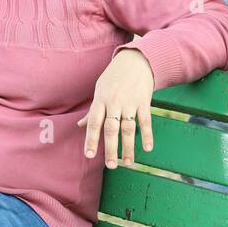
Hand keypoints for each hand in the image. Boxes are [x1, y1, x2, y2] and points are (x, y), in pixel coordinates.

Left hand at [77, 49, 154, 168]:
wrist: (136, 60)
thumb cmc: (114, 77)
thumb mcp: (100, 90)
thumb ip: (93, 111)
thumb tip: (80, 125)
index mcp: (101, 100)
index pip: (94, 122)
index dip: (91, 139)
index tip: (89, 155)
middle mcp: (114, 102)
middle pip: (111, 128)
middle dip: (110, 148)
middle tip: (111, 166)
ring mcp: (130, 102)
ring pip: (128, 127)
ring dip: (128, 147)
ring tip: (128, 163)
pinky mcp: (144, 101)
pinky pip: (146, 120)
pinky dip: (147, 135)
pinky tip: (147, 148)